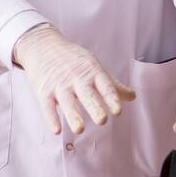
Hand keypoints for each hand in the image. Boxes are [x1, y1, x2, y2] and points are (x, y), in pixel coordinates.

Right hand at [13, 24, 135, 134]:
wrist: (43, 45)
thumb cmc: (74, 60)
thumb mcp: (95, 67)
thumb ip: (113, 85)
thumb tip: (133, 97)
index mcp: (92, 72)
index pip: (104, 85)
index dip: (111, 97)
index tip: (118, 110)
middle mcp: (77, 78)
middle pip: (87, 94)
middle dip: (94, 107)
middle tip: (102, 120)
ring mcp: (59, 85)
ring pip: (67, 102)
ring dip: (73, 115)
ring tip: (80, 129)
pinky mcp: (44, 91)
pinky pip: (47, 106)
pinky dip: (51, 118)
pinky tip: (57, 131)